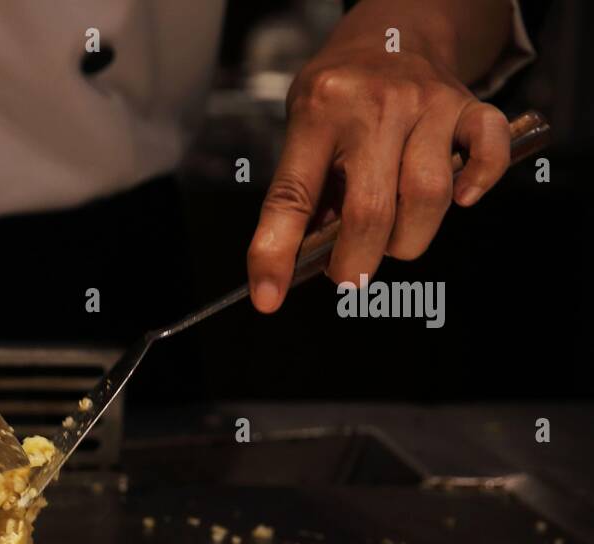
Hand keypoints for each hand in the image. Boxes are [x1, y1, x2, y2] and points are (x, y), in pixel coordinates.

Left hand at [247, 30, 510, 312]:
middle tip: (346, 270)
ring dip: (407, 239)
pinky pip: (487, 153)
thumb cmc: (339, 96)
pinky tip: (460, 198)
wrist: (390, 34)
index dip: (276, 252)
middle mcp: (374, 107)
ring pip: (427, 197)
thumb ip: (304, 192)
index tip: (268, 297)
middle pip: (371, 210)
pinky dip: (478, 183)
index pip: (290, 197)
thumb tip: (301, 262)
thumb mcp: (302, 130)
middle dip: (355, 262)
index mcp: (318, 115)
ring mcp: (427, 104)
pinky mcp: (469, 106)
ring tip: (389, 238)